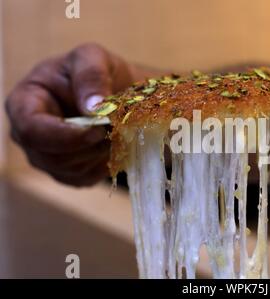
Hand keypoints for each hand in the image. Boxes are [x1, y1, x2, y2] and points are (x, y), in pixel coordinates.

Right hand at [5, 43, 133, 185]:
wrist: (116, 92)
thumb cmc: (98, 71)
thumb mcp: (93, 57)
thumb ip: (91, 75)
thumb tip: (93, 108)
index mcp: (24, 103)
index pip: (31, 130)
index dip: (65, 135)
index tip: (98, 129)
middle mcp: (28, 135)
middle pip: (51, 156)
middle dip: (89, 145)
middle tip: (115, 128)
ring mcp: (46, 157)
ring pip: (71, 170)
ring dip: (99, 153)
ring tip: (114, 130)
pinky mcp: (67, 173)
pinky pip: (85, 178)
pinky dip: (103, 162)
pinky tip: (111, 143)